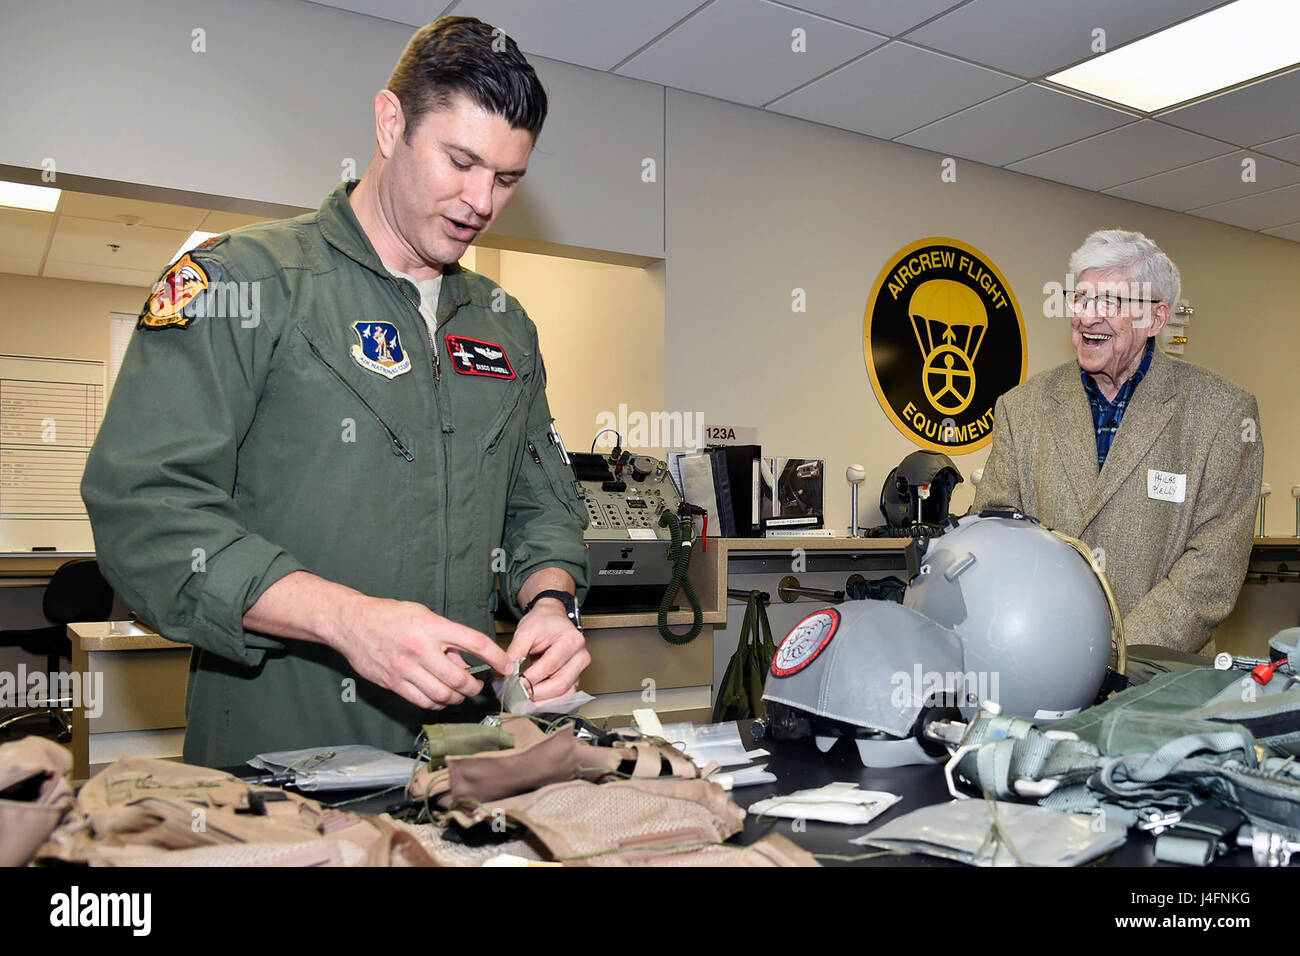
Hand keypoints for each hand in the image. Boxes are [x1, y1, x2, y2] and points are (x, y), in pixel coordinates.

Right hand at [332, 593, 512, 709]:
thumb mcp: (423, 615)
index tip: (506, 666)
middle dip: (474, 687)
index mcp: (432, 627)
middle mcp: (420, 649)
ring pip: (442, 696)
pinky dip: (437, 704)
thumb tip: (465, 663)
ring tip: (459, 693)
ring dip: (457, 698)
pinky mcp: (393, 683)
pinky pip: (422, 702)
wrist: (351, 623)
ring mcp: (405, 669)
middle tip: (477, 685)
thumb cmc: (390, 615)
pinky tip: (439, 697)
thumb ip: (446, 638)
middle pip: (459, 679)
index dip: (496, 657)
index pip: (474, 643)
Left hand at [505, 599, 589, 702]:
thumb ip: (515, 652)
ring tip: (525, 702)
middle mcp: (581, 656)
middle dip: (537, 693)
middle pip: (560, 683)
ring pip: (565, 694)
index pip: (550, 665)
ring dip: (544, 702)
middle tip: (518, 696)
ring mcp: (580, 669)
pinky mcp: (576, 678)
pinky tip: (536, 703)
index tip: (515, 684)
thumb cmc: (543, 623)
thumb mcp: (525, 632)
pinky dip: (550, 702)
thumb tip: (504, 673)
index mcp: (571, 640)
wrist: (552, 619)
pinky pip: (566, 696)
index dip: (531, 678)